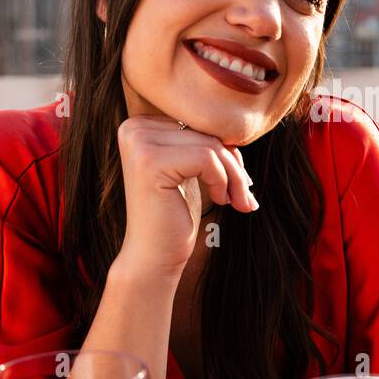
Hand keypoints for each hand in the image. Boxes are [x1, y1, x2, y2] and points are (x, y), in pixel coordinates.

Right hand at [114, 115, 256, 277]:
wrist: (154, 257)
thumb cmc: (175, 213)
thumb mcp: (191, 168)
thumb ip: (202, 139)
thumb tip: (238, 121)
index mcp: (140, 124)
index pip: (199, 123)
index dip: (224, 150)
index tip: (238, 179)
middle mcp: (133, 128)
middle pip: (206, 131)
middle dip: (233, 164)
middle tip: (244, 194)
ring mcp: (139, 143)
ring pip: (211, 145)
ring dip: (234, 176)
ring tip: (238, 200)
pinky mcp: (150, 161)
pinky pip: (207, 158)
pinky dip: (223, 181)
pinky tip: (219, 200)